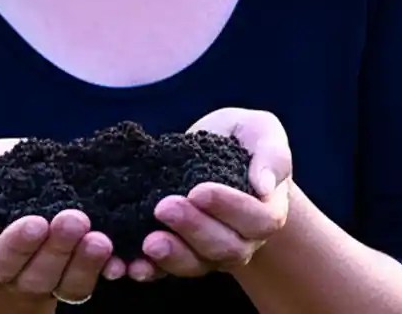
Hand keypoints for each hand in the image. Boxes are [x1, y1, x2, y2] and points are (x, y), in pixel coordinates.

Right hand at [0, 138, 121, 302]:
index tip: (35, 222)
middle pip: (36, 276)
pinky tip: (119, 255)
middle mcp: (18, 275)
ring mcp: (53, 275)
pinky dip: (108, 270)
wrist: (24, 177)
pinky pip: (95, 279)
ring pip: (69, 284)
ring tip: (100, 239)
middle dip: (57, 249)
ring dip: (86, 263)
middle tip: (75, 218)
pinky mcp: (81, 267)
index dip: (16, 245)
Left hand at [124, 108, 293, 281]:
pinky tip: (130, 265)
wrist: (216, 151)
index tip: (199, 190)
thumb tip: (264, 185)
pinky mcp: (181, 254)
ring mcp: (211, 252)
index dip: (230, 209)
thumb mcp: (261, 131)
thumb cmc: (243, 139)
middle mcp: (243, 239)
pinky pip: (166, 270)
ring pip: (197, 264)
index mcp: (267, 210)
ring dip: (172, 256)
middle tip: (164, 207)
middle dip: (194, 229)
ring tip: (149, 242)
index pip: (258, 220)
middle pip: (226, 248)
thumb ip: (271, 153)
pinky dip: (148, 270)